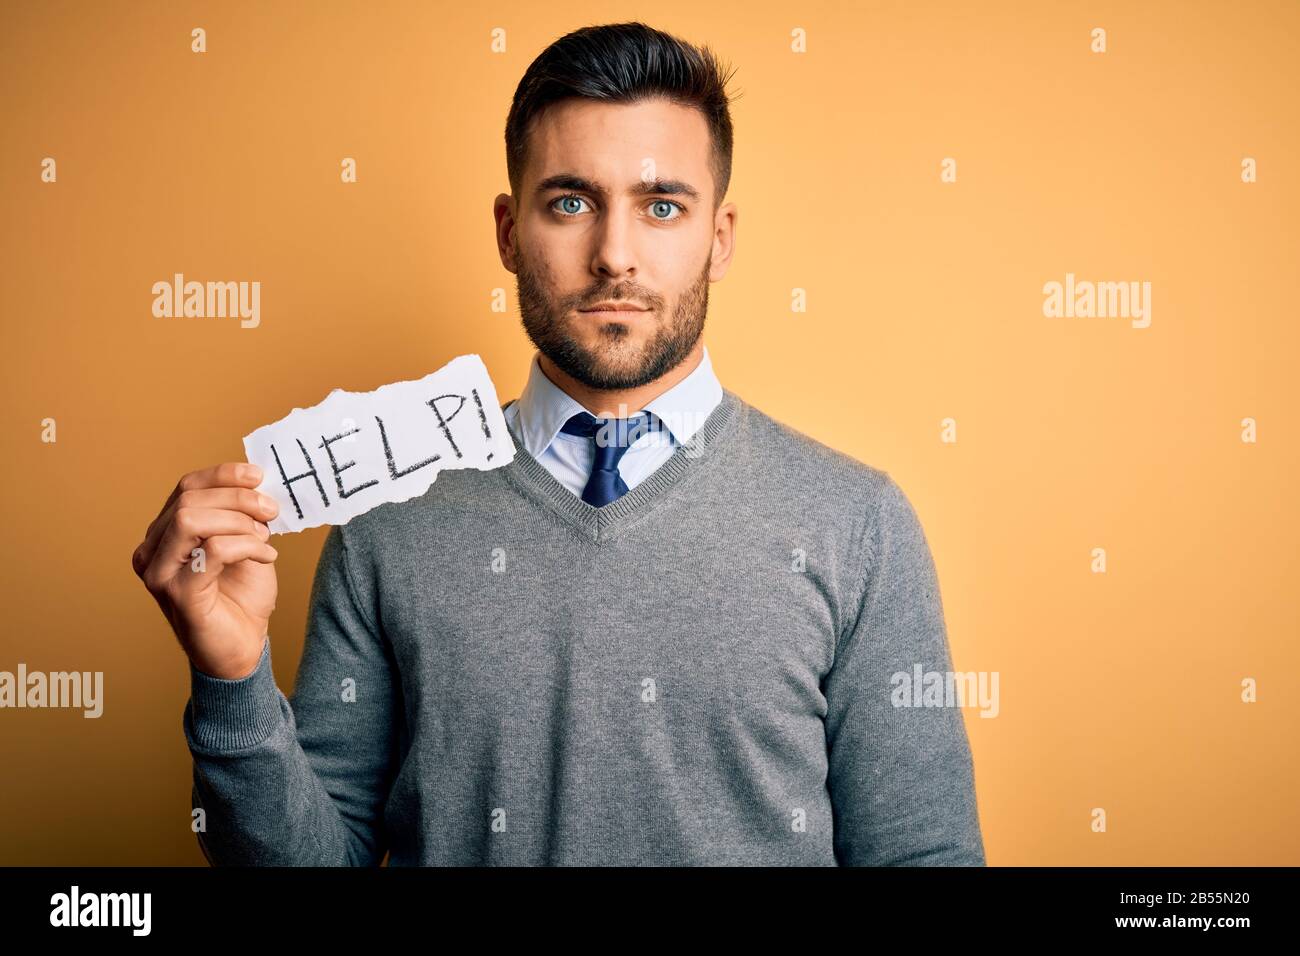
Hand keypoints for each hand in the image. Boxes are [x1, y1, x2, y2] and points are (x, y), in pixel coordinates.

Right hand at [133, 462, 279, 679]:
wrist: (242, 648)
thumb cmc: (240, 597)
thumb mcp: (244, 543)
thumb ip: (240, 514)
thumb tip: (256, 481)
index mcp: (164, 535)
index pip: (186, 488)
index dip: (223, 475)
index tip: (258, 475)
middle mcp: (151, 552)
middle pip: (189, 500)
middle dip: (237, 497)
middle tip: (270, 510)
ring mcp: (160, 574)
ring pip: (191, 520)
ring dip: (239, 521)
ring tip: (265, 537)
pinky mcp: (179, 594)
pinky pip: (213, 551)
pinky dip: (247, 546)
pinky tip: (266, 556)